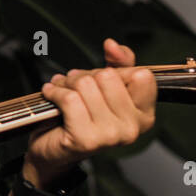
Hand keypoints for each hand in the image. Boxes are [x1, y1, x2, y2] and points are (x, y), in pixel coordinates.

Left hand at [25, 38, 155, 185]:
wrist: (53, 150)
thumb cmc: (81, 117)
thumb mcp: (104, 88)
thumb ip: (118, 64)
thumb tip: (112, 45)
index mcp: (144, 115)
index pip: (141, 75)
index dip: (115, 70)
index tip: (100, 79)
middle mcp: (133, 128)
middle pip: (108, 76)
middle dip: (85, 76)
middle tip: (73, 84)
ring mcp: (111, 136)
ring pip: (86, 86)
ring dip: (66, 83)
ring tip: (61, 89)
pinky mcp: (86, 140)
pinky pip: (70, 99)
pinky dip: (55, 92)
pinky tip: (51, 94)